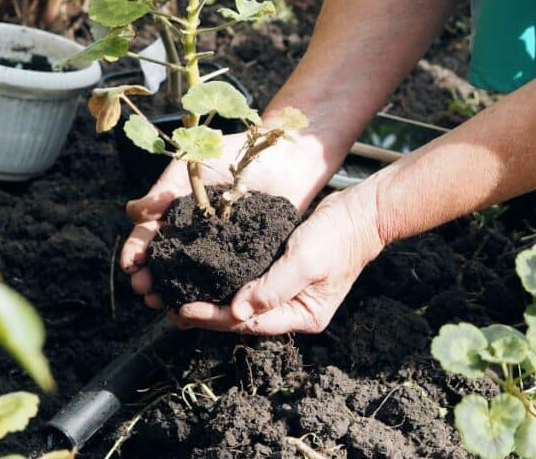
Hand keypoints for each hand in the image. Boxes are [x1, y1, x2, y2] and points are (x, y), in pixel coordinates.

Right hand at [119, 128, 334, 308]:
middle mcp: (195, 236)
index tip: (131, 265)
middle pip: (167, 264)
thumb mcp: (193, 167)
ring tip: (167, 305)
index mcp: (177, 215)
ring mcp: (221, 249)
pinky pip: (228, 280)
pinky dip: (214, 297)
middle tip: (146, 292)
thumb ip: (165, 189)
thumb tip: (132, 213)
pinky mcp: (248, 259)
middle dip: (152, 280)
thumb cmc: (235, 155)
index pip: (149, 237)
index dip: (136, 252)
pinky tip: (204, 308)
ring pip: (193, 278)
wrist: (286, 156)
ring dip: (177, 293)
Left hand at [173, 184, 384, 333]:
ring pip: (246, 301)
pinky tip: (210, 276)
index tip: (185, 308)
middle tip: (173, 308)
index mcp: (304, 315)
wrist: (362, 212)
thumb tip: (238, 311)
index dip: (216, 317)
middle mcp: (296, 309)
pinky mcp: (286, 271)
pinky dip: (230, 281)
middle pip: (246, 317)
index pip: (251, 323)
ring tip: (183, 298)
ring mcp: (292, 291)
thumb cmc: (339, 236)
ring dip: (216, 300)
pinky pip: (253, 281)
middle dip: (210, 314)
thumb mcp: (306, 262)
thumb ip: (273, 288)